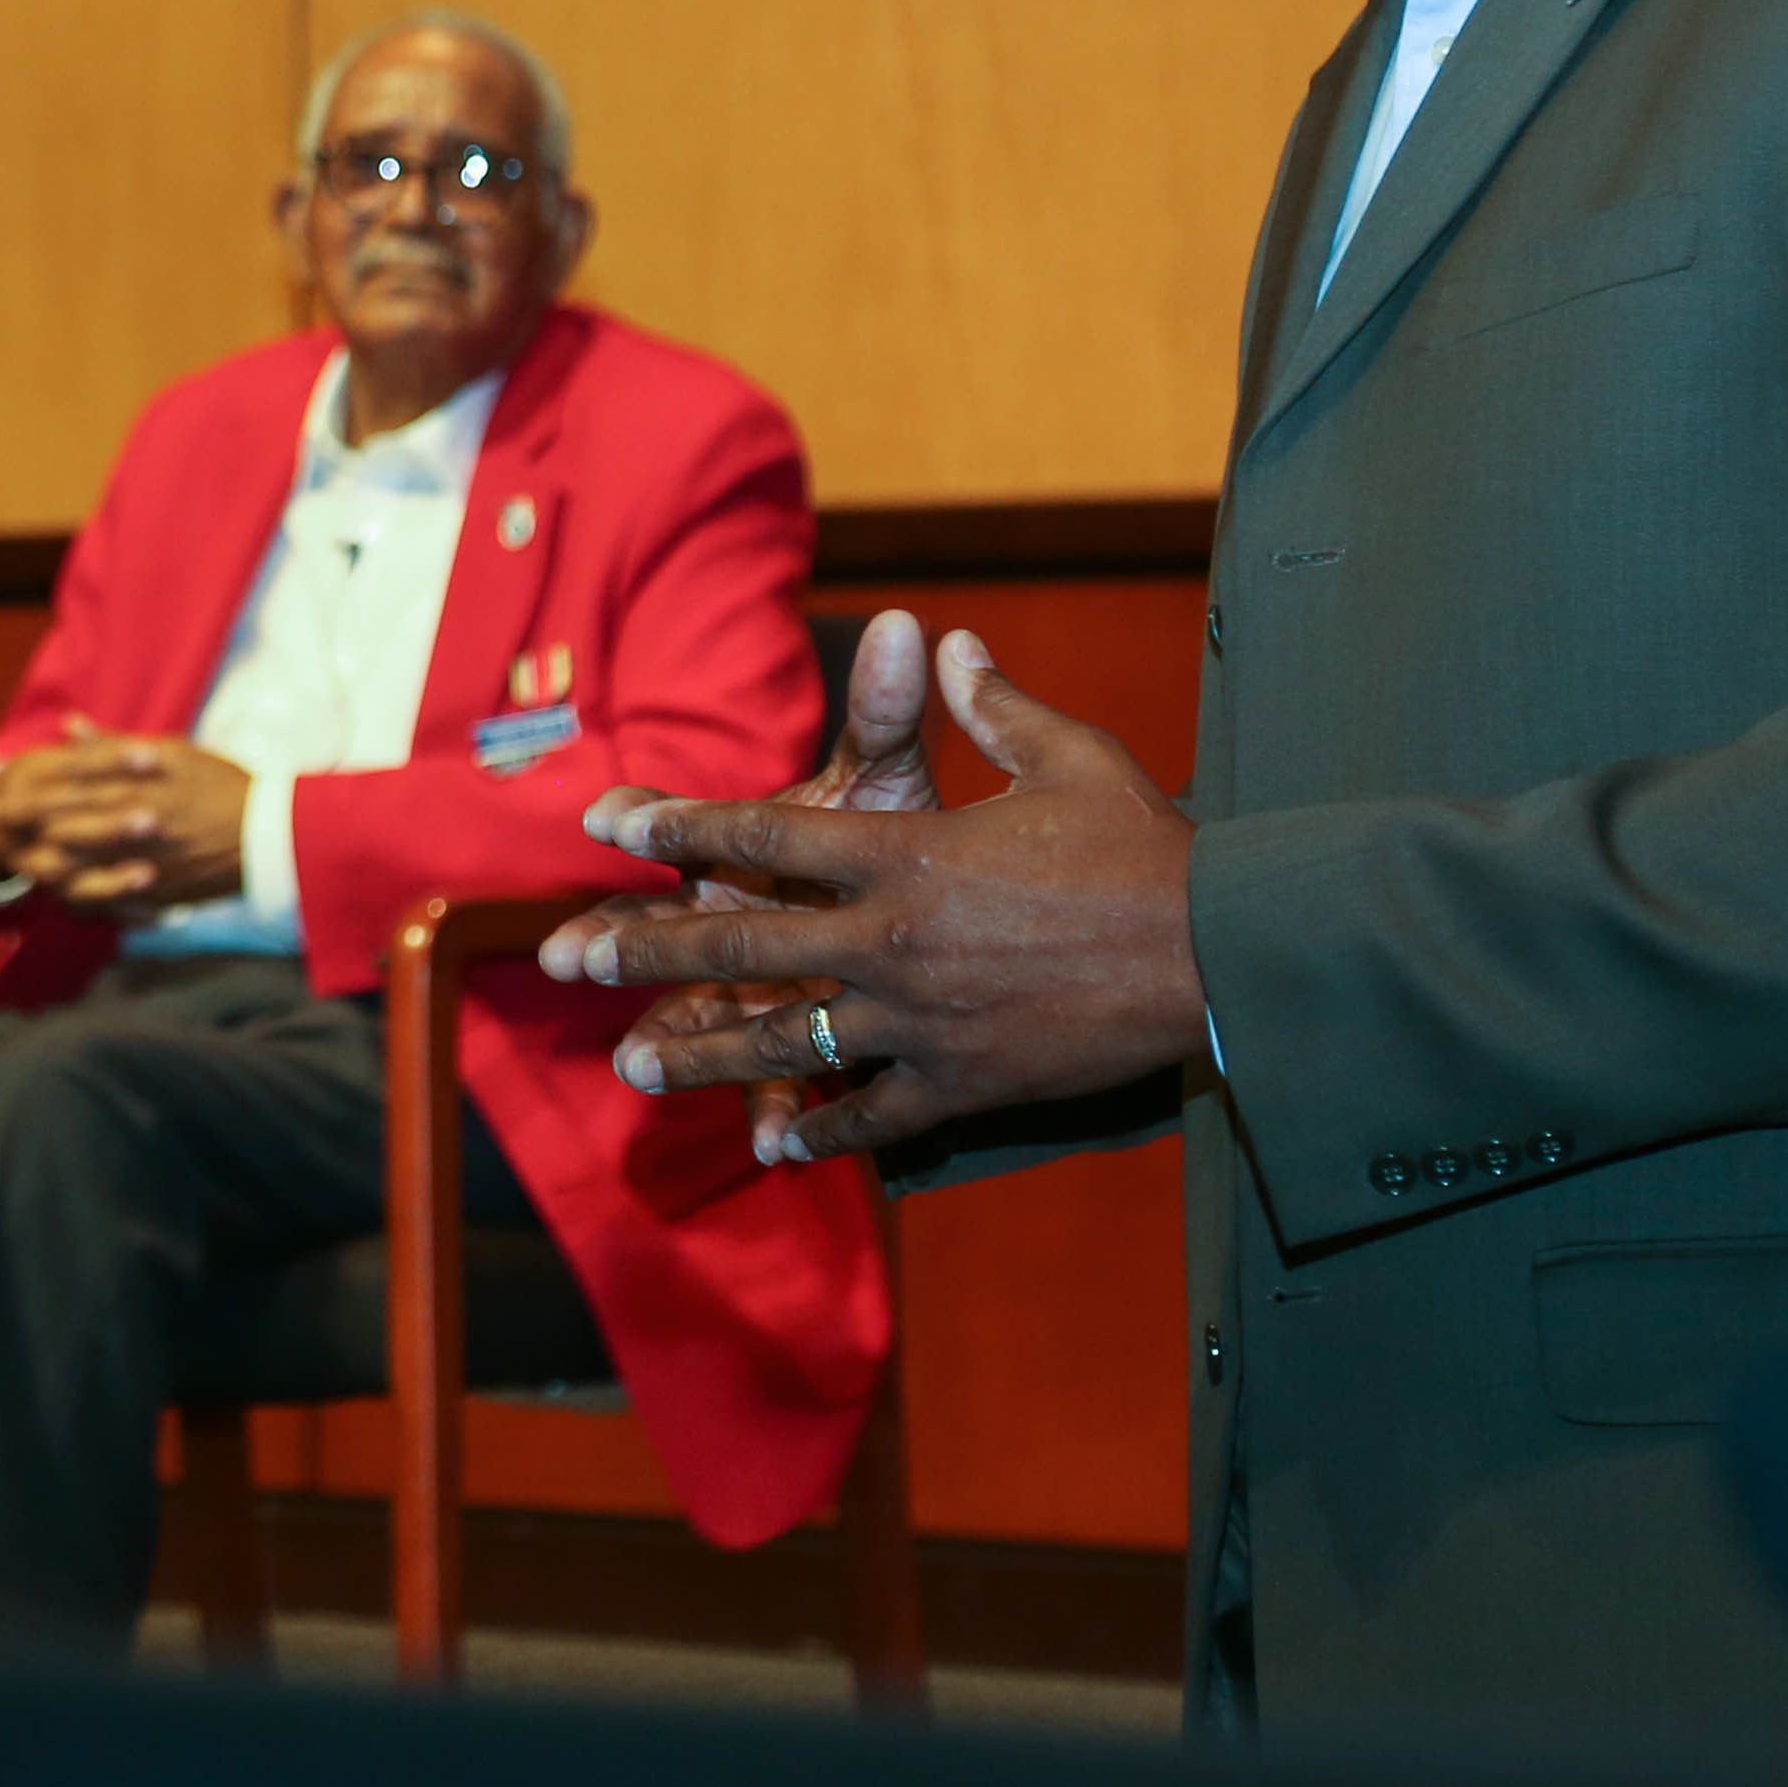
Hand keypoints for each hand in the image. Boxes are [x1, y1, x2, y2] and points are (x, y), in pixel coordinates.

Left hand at [0, 721, 251, 916]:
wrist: (270, 835)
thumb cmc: (222, 785)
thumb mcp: (172, 753)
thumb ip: (115, 745)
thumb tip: (70, 725)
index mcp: (134, 788)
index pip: (69, 792)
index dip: (34, 794)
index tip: (7, 792)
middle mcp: (133, 828)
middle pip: (66, 834)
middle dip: (31, 832)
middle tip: (3, 827)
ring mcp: (143, 866)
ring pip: (79, 873)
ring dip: (50, 868)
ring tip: (29, 862)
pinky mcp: (156, 896)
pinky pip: (107, 905)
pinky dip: (84, 900)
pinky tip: (68, 895)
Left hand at [537, 617, 1203, 1162]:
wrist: (1222, 955)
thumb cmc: (1148, 850)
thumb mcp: (1068, 758)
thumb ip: (991, 707)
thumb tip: (945, 643)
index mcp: (906, 851)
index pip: (764, 830)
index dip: (679, 823)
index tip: (604, 820)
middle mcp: (891, 938)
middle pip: (742, 940)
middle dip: (645, 948)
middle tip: (565, 960)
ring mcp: (919, 1020)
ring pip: (783, 1040)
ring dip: (702, 1053)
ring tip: (635, 1065)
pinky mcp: (962, 1085)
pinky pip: (874, 1115)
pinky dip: (825, 1129)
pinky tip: (781, 1144)